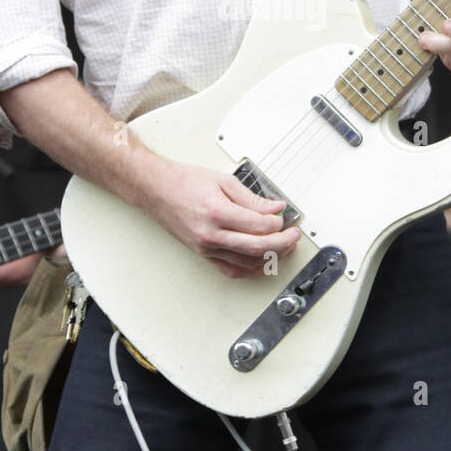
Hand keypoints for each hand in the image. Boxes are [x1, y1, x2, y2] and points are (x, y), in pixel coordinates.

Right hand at [135, 156, 300, 279]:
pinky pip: (232, 269)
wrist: (156, 190)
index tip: (284, 218)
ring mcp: (206, 247)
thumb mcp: (223, 181)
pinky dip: (250, 268)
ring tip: (282, 247)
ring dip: (270, 257)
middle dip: (282, 243)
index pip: (259, 226)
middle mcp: (211, 234)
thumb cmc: (185, 182)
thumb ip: (252, 198)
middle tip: (293, 236)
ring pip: (247, 262)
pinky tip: (261, 261)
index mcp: (218, 213)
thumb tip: (275, 208)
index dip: (278, 224)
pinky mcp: (203, 254)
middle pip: (257, 247)